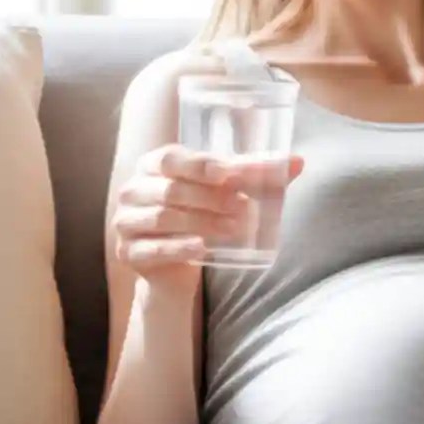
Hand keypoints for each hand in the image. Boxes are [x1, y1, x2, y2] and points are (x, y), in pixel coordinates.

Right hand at [111, 144, 304, 296]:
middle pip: (171, 189)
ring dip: (201, 222)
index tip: (231, 173)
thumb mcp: (225, 192)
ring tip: (233, 227)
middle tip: (242, 206)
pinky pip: (153, 248)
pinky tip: (200, 248)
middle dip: (209, 197)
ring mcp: (126, 221)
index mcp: (152, 165)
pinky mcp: (128, 252)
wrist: (176, 265)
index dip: (200, 165)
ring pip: (163, 217)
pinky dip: (177, 247)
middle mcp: (134, 190)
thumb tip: (298, 161)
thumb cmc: (201, 216)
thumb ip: (257, 176)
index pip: (172, 159)